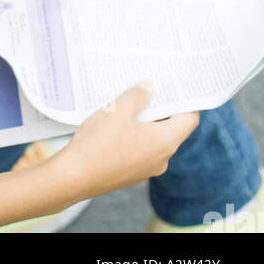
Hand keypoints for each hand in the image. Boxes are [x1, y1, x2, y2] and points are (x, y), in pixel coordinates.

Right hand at [61, 82, 198, 199]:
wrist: (75, 176)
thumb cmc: (100, 142)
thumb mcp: (120, 109)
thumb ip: (138, 95)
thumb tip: (150, 87)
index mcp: (165, 142)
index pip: (189, 120)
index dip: (186, 102)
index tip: (177, 87)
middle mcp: (161, 159)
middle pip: (171, 129)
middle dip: (160, 108)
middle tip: (149, 87)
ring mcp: (145, 169)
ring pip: (153, 140)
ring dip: (144, 121)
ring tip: (128, 102)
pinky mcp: (130, 173)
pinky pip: (139, 150)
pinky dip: (133, 135)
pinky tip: (115, 124)